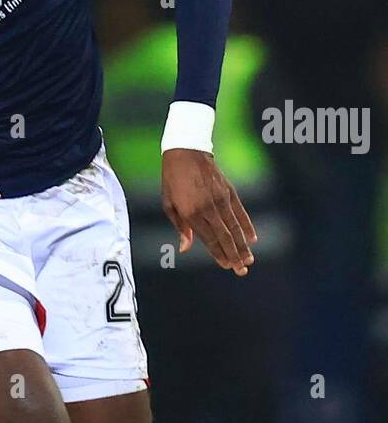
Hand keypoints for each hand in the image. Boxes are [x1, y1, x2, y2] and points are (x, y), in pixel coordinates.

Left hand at [161, 148, 256, 274]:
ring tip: (249, 260)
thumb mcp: (169, 204)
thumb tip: (185, 249)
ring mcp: (221, 199)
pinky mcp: (229, 191)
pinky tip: (253, 238)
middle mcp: (208, 208)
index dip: (218, 254)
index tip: (227, 266)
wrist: (186, 152)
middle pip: (225, 237)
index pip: (208, 239)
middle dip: (234, 255)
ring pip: (235, 227)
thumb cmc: (173, 181)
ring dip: (243, 245)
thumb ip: (180, 227)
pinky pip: (240, 212)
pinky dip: (247, 226)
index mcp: (191, 213)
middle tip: (242, 270)